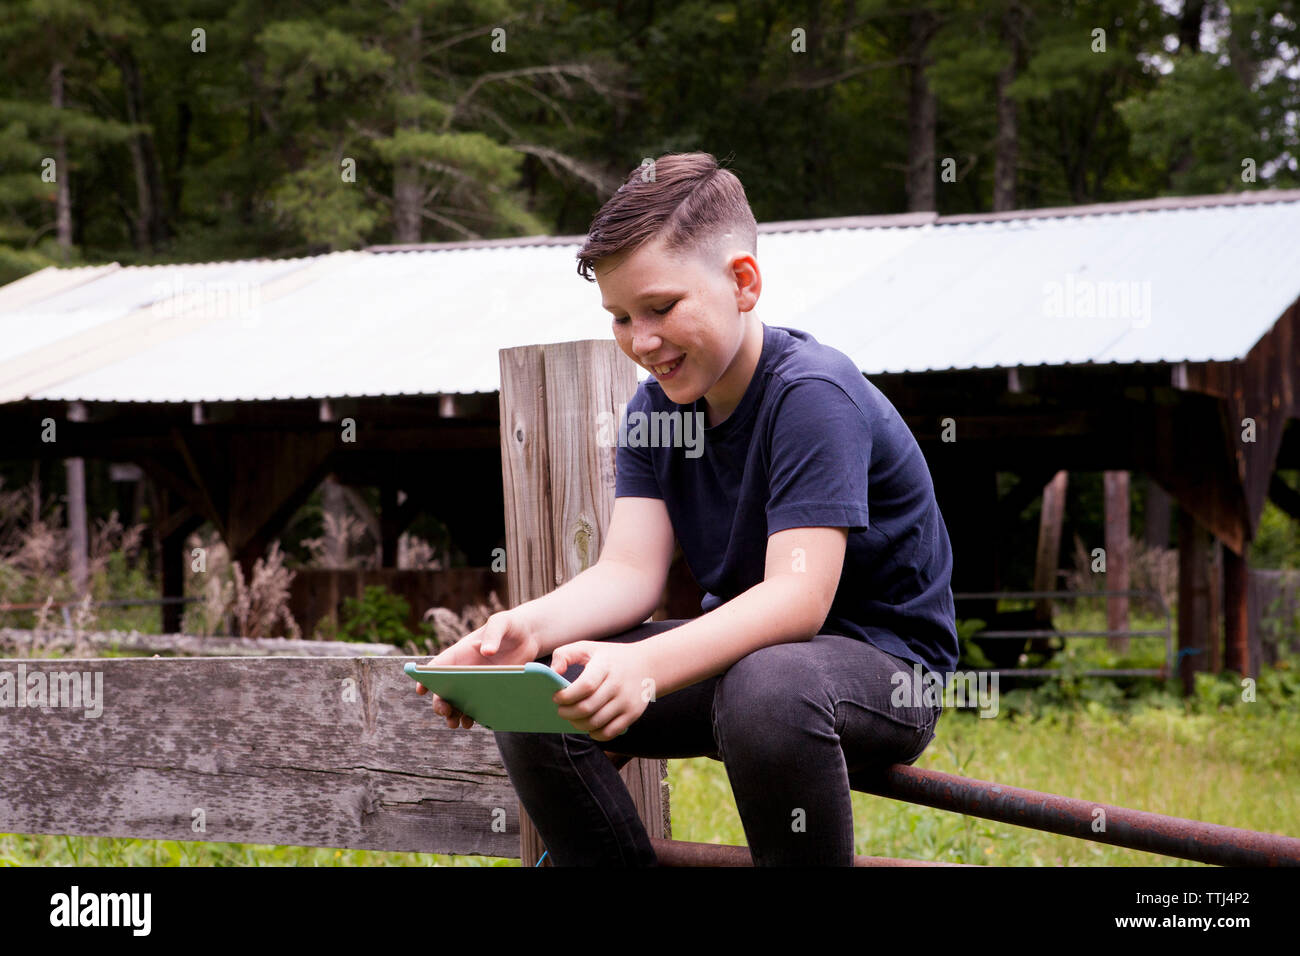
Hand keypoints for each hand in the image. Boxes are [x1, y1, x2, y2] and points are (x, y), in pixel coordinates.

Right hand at [416, 608, 541, 729]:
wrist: (529, 636)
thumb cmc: (509, 626)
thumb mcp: (500, 623)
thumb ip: (492, 634)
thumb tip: (486, 652)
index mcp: (460, 654)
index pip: (436, 667)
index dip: (425, 678)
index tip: (421, 690)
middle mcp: (464, 672)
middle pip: (444, 691)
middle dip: (440, 703)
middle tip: (445, 711)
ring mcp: (477, 684)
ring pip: (459, 704)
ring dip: (454, 715)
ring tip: (456, 723)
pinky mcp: (492, 692)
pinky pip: (479, 708)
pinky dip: (474, 716)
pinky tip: (476, 721)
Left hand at [549, 640, 656, 741]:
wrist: (648, 664)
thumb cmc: (611, 658)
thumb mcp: (588, 648)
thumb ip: (565, 655)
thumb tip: (553, 671)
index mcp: (605, 666)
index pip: (584, 686)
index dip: (566, 696)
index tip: (556, 696)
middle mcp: (618, 685)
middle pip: (587, 708)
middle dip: (567, 713)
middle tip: (561, 710)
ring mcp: (627, 701)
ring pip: (595, 723)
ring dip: (578, 724)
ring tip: (572, 717)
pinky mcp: (632, 714)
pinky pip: (609, 732)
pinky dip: (595, 734)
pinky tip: (588, 726)